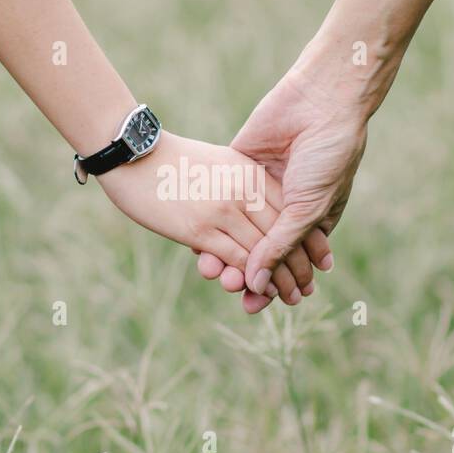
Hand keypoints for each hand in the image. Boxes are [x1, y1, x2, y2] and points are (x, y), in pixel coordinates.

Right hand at [98, 132, 325, 299]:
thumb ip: (243, 182)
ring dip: (278, 280)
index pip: (289, 210)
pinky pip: (238, 259)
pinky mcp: (201, 229)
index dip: (308, 239)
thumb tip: (260, 204)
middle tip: (306, 289)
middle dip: (298, 266)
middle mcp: (243, 190)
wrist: (133, 154)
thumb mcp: (219, 163)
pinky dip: (251, 278)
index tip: (320, 261)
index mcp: (250, 172)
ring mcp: (224, 210)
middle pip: (283, 233)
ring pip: (264, 251)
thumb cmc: (171, 161)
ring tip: (289, 298)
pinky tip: (257, 292)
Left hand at [195, 49, 368, 312]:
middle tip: (235, 292)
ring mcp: (258, 188)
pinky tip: (199, 246)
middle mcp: (283, 208)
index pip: (288, 263)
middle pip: (259, 252)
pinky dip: (209, 225)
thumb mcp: (308, 207)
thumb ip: (280, 246)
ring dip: (226, 256)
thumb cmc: (328, 156)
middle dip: (247, 275)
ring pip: (236, 232)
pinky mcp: (238, 168)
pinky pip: (218, 203)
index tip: (258, 304)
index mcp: (310, 221)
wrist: (320, 102)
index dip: (275, 285)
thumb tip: (254, 283)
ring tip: (214, 274)